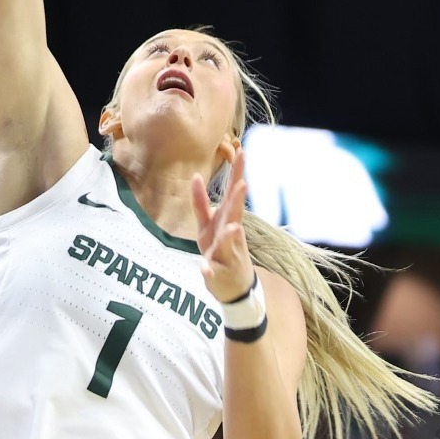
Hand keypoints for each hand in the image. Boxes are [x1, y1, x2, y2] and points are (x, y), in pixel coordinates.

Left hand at [190, 148, 255, 302]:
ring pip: (228, 243)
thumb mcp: (208, 225)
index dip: (236, 173)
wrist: (235, 287)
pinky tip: (207, 269)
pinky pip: (214, 271)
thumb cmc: (222, 250)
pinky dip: (210, 270)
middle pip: (234, 214)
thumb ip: (201, 203)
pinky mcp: (220, 272)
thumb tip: (195, 177)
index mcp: (226, 219)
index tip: (242, 152)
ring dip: (230, 236)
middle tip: (244, 184)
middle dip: (238, 200)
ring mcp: (227, 253)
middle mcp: (230, 233)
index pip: (231, 193)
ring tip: (233, 228)